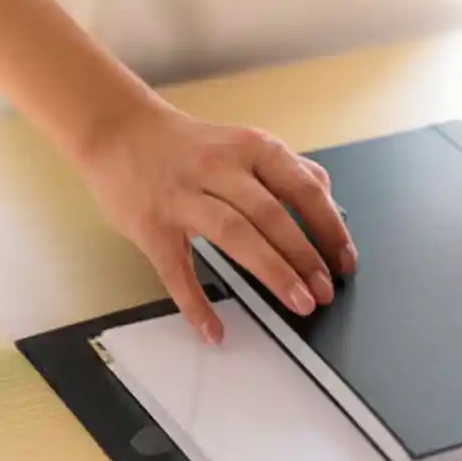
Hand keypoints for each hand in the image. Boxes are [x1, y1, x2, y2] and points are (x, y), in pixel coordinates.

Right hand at [79, 100, 356, 343]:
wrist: (116, 130)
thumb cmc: (186, 146)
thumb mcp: (242, 143)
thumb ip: (284, 168)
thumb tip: (328, 198)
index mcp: (250, 148)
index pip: (302, 189)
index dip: (329, 228)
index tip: (344, 262)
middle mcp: (219, 168)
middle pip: (271, 215)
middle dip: (305, 258)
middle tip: (324, 293)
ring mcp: (183, 196)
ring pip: (235, 235)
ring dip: (272, 272)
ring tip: (298, 303)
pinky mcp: (152, 225)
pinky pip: (176, 270)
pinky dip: (195, 303)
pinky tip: (214, 331)